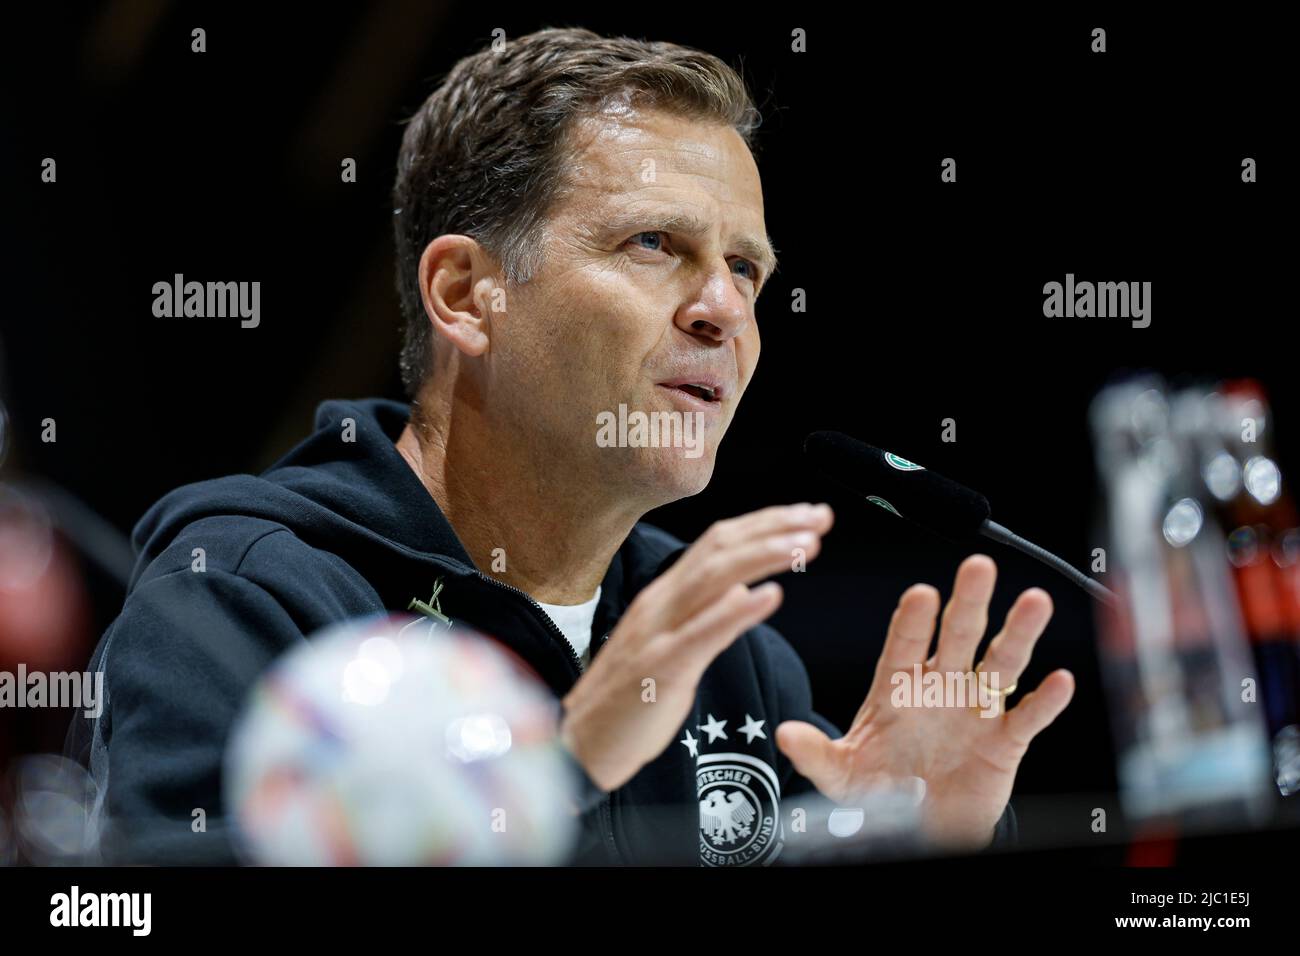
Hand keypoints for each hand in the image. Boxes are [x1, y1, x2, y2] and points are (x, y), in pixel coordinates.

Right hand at [559, 503, 834, 791]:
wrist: (579, 746)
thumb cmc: (629, 700)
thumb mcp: (672, 646)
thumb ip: (704, 614)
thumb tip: (741, 589)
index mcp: (666, 596)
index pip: (719, 544)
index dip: (766, 524)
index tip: (809, 515)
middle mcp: (661, 603)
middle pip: (720, 548)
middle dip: (774, 527)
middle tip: (821, 517)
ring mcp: (658, 632)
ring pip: (713, 578)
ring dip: (763, 556)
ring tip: (806, 545)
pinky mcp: (660, 668)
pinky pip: (702, 632)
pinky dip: (738, 610)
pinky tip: (771, 596)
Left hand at [775, 555, 1073, 849]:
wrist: (921, 826)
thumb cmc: (881, 788)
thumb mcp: (842, 774)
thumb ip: (817, 754)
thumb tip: (785, 734)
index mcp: (898, 686)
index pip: (905, 643)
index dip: (913, 621)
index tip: (921, 596)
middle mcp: (940, 686)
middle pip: (957, 636)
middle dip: (969, 602)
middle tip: (978, 566)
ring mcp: (974, 710)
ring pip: (999, 663)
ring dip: (1019, 633)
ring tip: (1034, 601)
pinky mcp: (1004, 742)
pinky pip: (1028, 716)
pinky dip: (1045, 700)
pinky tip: (1060, 679)